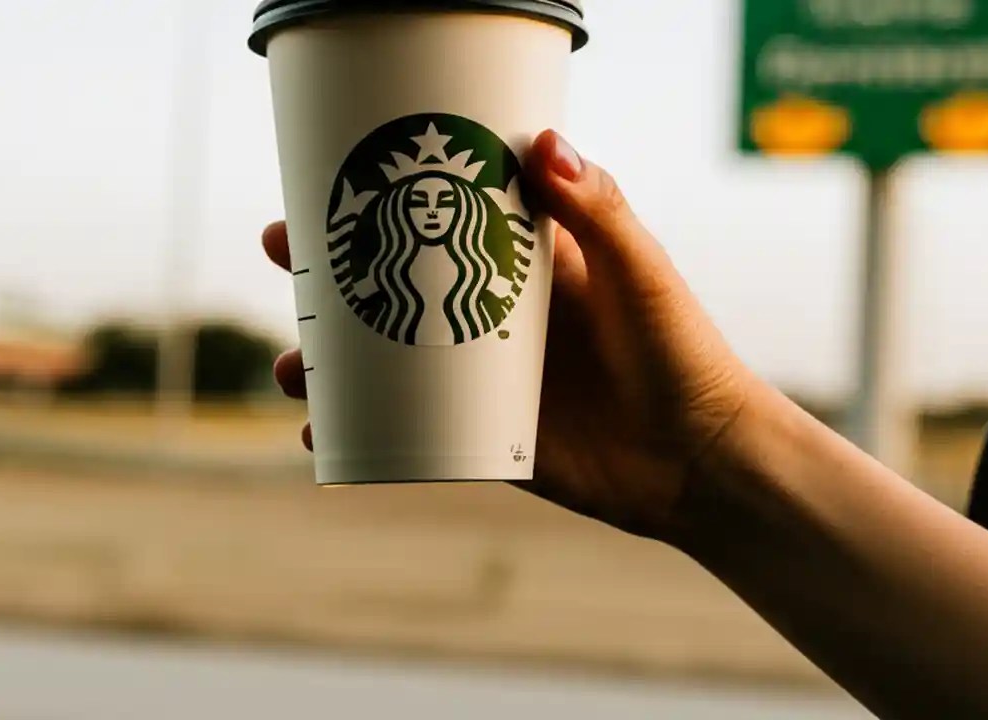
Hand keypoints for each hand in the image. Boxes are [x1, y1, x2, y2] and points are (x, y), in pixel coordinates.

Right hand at [266, 130, 757, 542]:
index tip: (334, 179)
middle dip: (336, 271)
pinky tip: (321, 436)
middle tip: (285, 255)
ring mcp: (489, 380)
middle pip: (400, 281)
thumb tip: (541, 139)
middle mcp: (499, 316)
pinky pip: (411, 428)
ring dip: (333, 358)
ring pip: (391, 358)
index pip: (446, 215)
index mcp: (532, 265)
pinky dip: (362, 431)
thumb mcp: (642, 274)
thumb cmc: (685, 357)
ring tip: (293, 366)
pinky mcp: (489, 437)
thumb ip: (598, 210)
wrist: (702, 462)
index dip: (390, 196)